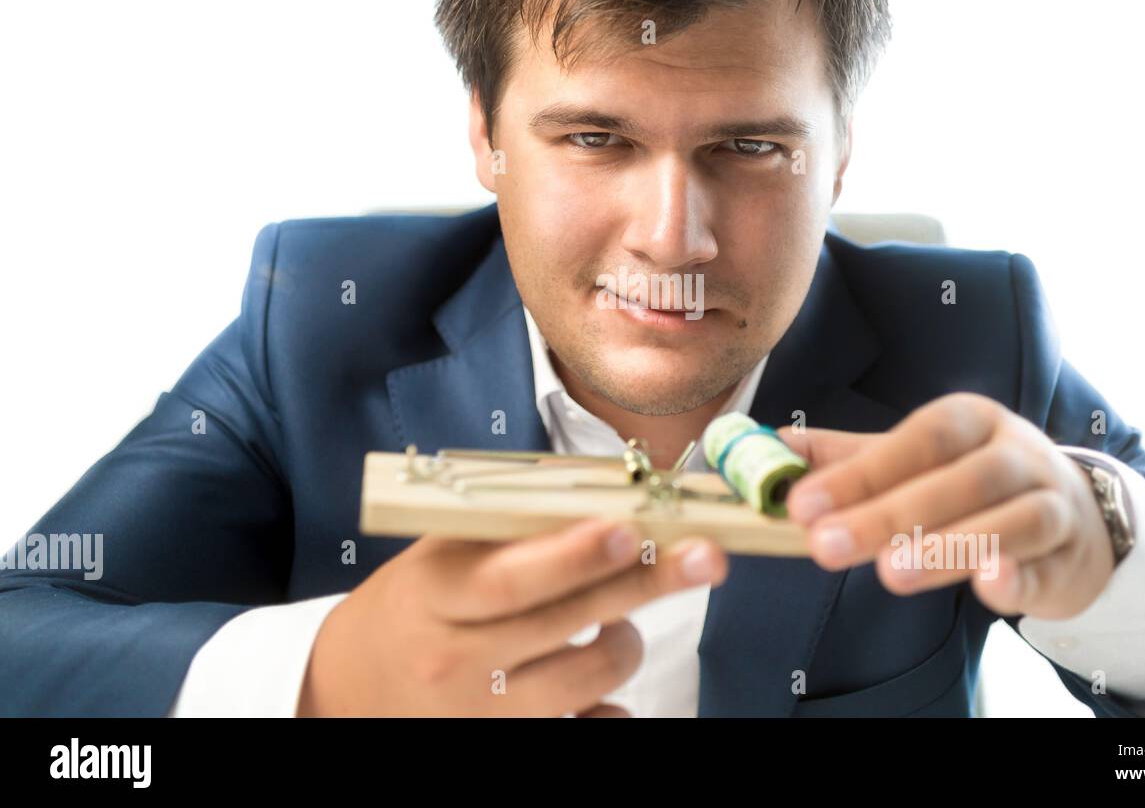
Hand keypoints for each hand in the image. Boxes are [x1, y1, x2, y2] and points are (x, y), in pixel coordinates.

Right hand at [296, 519, 726, 715]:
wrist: (354, 685)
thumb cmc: (417, 603)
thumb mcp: (444, 552)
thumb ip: (513, 522)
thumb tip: (606, 485)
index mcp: (437, 595)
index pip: (511, 579)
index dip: (574, 556)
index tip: (629, 529)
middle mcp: (456, 660)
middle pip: (564, 624)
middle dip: (643, 586)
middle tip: (706, 557)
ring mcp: (482, 714)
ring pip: (587, 680)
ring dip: (626, 639)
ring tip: (618, 616)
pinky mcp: (507, 745)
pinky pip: (588, 731)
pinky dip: (611, 705)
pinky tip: (601, 675)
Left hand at [777, 392, 1114, 619]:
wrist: (1076, 516)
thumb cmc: (974, 481)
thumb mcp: (917, 459)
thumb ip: (848, 457)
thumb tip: (771, 447)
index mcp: (971, 420)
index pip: (915, 439)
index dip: (859, 472)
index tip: (801, 506)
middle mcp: (1016, 452)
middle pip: (958, 478)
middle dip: (888, 513)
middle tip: (826, 548)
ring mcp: (1050, 504)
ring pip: (1008, 520)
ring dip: (946, 546)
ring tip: (888, 575)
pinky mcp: (1066, 560)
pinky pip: (1043, 568)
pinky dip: (1018, 577)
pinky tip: (989, 584)